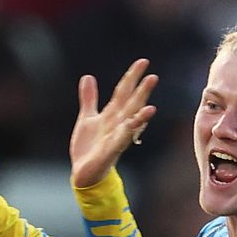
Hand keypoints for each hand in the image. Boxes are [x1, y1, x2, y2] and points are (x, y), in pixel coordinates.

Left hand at [69, 58, 157, 188]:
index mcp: (112, 116)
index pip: (124, 92)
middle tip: (153, 76)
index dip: (132, 77)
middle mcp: (117, 126)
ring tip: (152, 107)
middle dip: (141, 92)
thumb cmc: (89, 148)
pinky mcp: (109, 152)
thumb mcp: (87, 118)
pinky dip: (127, 134)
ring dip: (140, 117)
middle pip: (131, 106)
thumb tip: (87, 77)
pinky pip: (120, 142)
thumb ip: (89, 98)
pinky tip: (132, 127)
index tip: (143, 61)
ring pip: (130, 125)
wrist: (83, 174)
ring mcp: (115, 139)